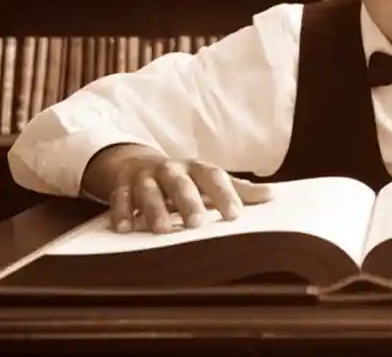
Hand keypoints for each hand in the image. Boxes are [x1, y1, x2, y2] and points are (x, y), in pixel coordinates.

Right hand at [85, 146, 271, 233]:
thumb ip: (236, 190)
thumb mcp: (207, 182)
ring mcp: (144, 177)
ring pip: (149, 190)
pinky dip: (121, 211)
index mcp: (196, 169)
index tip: (236, 216)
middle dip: (188, 201)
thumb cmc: (182, 180)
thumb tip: (273, 196)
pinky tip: (124, 228)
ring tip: (162, 229)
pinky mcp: (121, 185)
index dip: (225, 194)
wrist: (135, 163)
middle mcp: (171, 170)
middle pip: (180, 182)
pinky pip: (119, 197)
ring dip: (155, 209)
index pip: (213, 177)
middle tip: (197, 223)